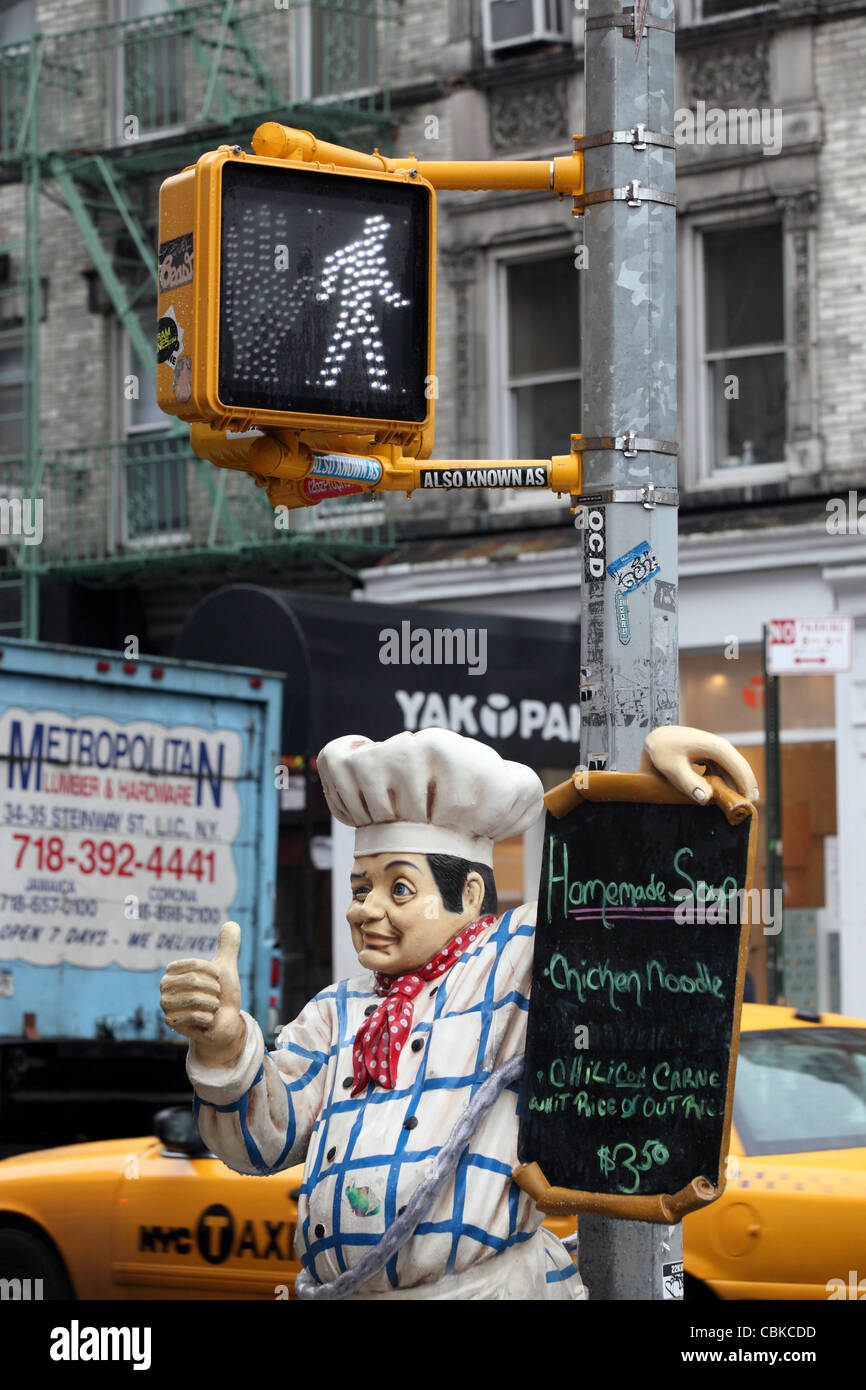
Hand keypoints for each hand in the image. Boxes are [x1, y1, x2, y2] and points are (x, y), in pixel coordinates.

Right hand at [160, 921, 245, 1066]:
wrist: (224, 1023)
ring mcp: (165, 1004)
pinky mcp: (171, 1022)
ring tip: (211, 1008)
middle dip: (213, 990)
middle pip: (193, 981)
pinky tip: (207, 1020)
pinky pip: (195, 1015)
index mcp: (173, 971)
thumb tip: (231, 923)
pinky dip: (208, 1017)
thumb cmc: (222, 995)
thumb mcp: (226, 968)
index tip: (217, 979)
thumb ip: (228, 946)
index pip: (194, 965)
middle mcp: (165, 986)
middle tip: (215, 996)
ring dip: (212, 1004)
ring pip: (194, 998)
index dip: (213, 972)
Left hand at [639, 726, 758, 804]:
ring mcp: (719, 750)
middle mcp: (721, 746)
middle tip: (748, 810)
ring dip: (739, 787)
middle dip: (747, 788)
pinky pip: (727, 771)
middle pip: (742, 768)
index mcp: (714, 747)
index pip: (738, 767)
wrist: (658, 738)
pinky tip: (728, 797)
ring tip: (739, 807)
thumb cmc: (663, 751)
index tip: (748, 804)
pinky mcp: (715, 756)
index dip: (745, 785)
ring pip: (736, 770)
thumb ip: (688, 783)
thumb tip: (706, 798)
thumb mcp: (672, 768)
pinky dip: (730, 783)